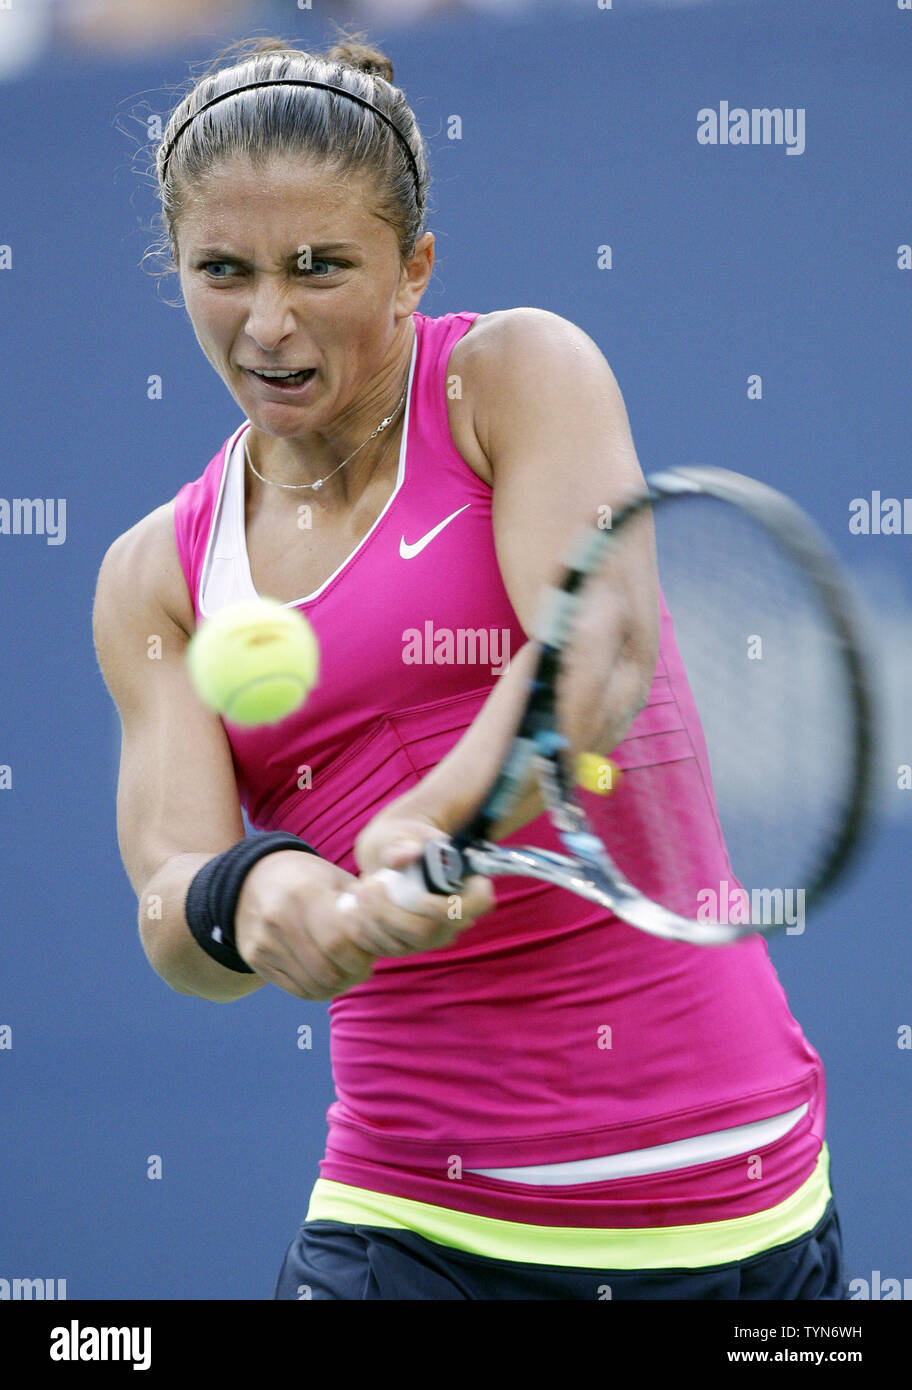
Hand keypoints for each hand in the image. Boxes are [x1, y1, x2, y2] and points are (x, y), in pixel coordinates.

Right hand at [234, 850, 379, 1000]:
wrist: (253, 878)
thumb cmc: (308, 879)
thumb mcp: (335, 879)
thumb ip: (363, 905)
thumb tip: (390, 933)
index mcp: (305, 894)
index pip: (338, 943)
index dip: (361, 957)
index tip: (372, 955)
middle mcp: (279, 919)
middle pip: (327, 971)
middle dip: (353, 975)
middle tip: (363, 968)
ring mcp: (264, 941)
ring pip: (313, 986)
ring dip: (338, 986)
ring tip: (347, 972)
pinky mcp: (254, 958)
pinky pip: (296, 990)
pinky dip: (318, 990)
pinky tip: (327, 976)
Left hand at [345, 809, 494, 957]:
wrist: (392, 850)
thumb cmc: (406, 837)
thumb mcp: (405, 832)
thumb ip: (404, 843)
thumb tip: (409, 852)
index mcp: (471, 889)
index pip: (470, 908)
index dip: (442, 908)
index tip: (414, 894)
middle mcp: (457, 920)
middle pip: (428, 933)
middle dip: (391, 913)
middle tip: (366, 886)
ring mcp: (433, 937)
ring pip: (403, 945)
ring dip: (373, 922)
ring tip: (356, 892)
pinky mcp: (409, 945)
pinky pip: (386, 949)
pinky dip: (364, 933)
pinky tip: (350, 912)